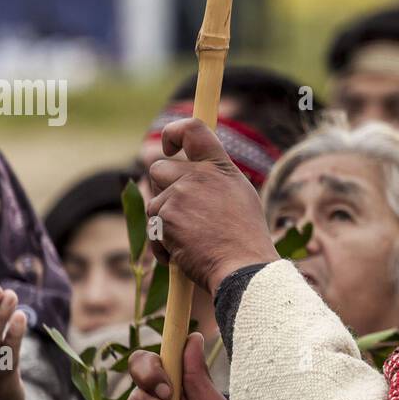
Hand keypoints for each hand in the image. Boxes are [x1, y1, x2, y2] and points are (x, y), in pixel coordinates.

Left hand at [146, 118, 277, 294]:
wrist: (243, 269)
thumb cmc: (246, 241)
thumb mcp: (240, 198)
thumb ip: (215, 180)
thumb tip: (193, 174)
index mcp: (221, 168)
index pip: (192, 130)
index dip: (172, 132)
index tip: (168, 146)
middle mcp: (200, 175)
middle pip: (158, 168)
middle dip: (162, 191)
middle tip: (180, 214)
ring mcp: (180, 195)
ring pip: (154, 202)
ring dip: (164, 222)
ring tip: (190, 240)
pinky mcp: (166, 217)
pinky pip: (152, 228)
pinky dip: (162, 244)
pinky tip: (184, 253)